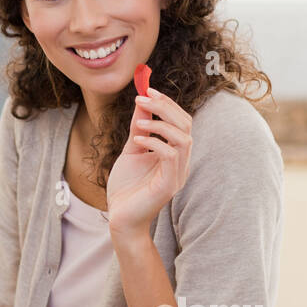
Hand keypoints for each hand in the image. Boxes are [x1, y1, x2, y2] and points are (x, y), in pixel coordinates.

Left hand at [106, 87, 192, 240]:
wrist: (120, 217)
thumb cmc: (126, 187)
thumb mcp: (132, 150)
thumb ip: (140, 127)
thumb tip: (142, 102)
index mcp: (175, 153)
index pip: (181, 121)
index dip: (166, 103)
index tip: (147, 89)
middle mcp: (181, 162)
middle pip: (186, 125)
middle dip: (165, 107)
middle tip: (142, 98)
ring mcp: (177, 174)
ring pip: (183, 139)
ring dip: (160, 124)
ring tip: (139, 122)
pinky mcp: (169, 185)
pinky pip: (171, 156)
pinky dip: (155, 143)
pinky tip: (137, 140)